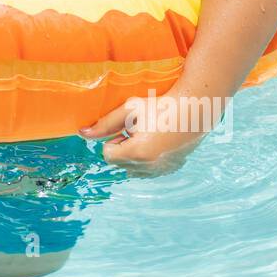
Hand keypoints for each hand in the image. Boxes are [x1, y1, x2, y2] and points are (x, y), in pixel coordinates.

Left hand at [79, 87, 211, 177]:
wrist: (194, 109)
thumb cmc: (160, 105)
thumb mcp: (130, 109)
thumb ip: (105, 123)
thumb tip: (82, 133)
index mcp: (136, 152)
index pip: (108, 155)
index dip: (114, 140)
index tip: (126, 128)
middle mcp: (149, 167)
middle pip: (120, 163)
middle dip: (124, 147)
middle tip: (139, 129)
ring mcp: (162, 170)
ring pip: (134, 170)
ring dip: (135, 155)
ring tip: (149, 135)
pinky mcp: (172, 169)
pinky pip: (151, 171)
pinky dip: (150, 160)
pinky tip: (160, 142)